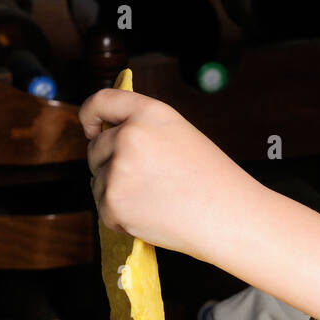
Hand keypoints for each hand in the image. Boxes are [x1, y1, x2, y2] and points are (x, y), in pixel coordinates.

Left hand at [79, 87, 266, 261]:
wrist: (229, 217)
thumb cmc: (212, 181)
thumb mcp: (179, 135)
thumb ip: (142, 130)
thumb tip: (104, 137)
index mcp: (148, 113)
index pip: (101, 102)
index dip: (90, 114)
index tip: (90, 127)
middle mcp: (129, 136)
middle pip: (95, 148)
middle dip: (109, 164)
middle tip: (145, 182)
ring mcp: (118, 170)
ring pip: (98, 181)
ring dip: (117, 193)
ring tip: (157, 201)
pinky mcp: (113, 203)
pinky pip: (104, 210)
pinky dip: (121, 218)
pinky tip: (153, 217)